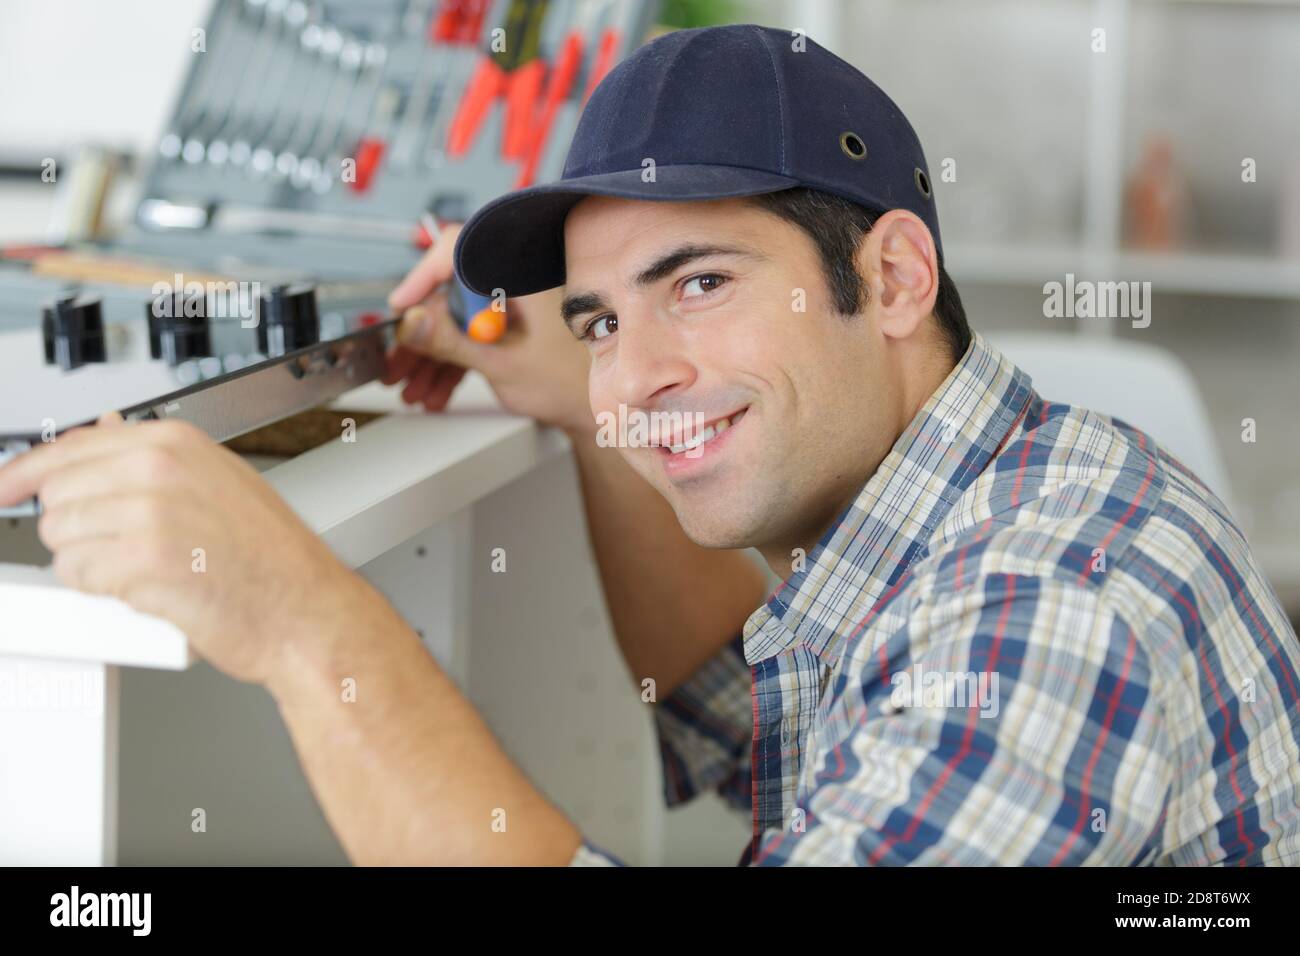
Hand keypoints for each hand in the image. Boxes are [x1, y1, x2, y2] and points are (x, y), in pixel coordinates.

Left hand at [0, 413, 371, 685]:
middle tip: (121, 549)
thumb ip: (155, 456)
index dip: (24, 473)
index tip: (5, 488)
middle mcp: (160, 469)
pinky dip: (101, 590)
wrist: (306, 611)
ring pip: (62, 537)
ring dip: (91, 563)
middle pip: (57, 493)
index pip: (70, 447)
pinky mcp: (142, 562)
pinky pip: (77, 575)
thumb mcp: (220, 482)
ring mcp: (150, 513)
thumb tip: (105, 431)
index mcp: (176, 442)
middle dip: (77, 527)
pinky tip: (147, 588)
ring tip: (144, 570)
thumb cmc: (274, 559)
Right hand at [384, 222, 592, 433]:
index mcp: (519, 275)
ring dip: (431, 359)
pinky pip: (468, 339)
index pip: (457, 250)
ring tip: (415, 390)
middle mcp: (512, 285)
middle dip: (420, 337)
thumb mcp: (502, 363)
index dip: (423, 278)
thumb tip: (411, 323)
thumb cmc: (569, 382)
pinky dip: (450, 365)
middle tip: (398, 366)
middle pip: (448, 295)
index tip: (402, 309)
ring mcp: (508, 309)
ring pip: (454, 323)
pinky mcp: (506, 330)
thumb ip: (452, 343)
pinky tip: (436, 391)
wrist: (594, 413)